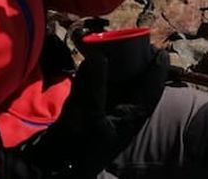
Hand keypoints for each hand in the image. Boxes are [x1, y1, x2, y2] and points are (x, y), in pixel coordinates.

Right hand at [0, 51, 168, 177]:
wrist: (47, 169)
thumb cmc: (74, 147)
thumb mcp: (85, 116)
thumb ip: (92, 86)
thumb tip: (98, 57)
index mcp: (130, 117)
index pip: (152, 89)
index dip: (157, 70)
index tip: (159, 50)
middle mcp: (121, 114)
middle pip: (136, 84)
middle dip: (138, 64)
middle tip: (136, 41)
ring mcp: (104, 113)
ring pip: (117, 85)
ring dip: (117, 68)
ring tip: (117, 46)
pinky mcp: (86, 112)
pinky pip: (98, 89)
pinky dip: (97, 76)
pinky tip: (94, 61)